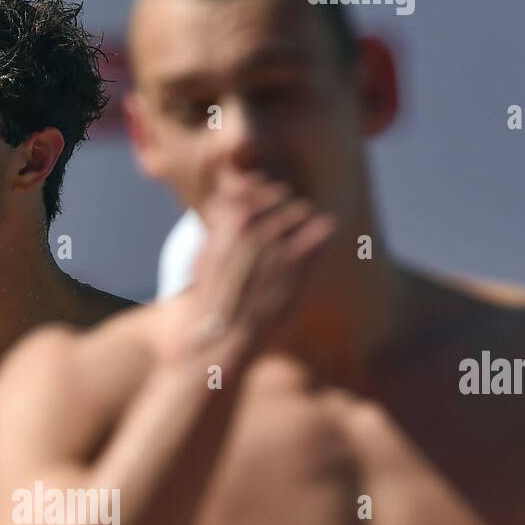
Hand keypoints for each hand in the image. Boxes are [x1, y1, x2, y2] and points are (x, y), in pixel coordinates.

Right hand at [171, 171, 334, 363]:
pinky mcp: (296, 260)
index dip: (262, 197)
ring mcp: (273, 239)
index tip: (267, 214)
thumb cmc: (211, 303)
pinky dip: (323, 236)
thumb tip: (225, 197)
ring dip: (303, 224)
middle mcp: (249, 223)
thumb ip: (217, 222)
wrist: (222, 340)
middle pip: (280, 194)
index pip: (254, 184)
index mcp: (222, 218)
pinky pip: (323, 229)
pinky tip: (316, 250)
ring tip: (300, 245)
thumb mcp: (202, 257)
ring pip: (303, 210)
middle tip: (287, 230)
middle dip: (284, 209)